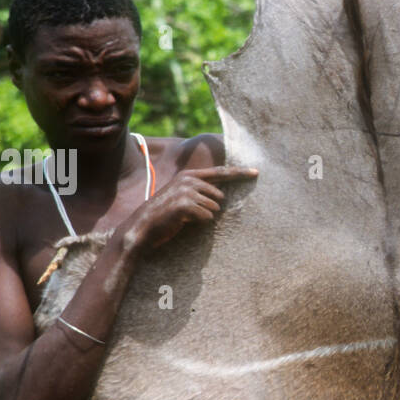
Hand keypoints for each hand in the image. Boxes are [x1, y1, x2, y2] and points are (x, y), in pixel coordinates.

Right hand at [120, 166, 256, 251]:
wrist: (142, 227)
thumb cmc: (165, 215)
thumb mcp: (181, 197)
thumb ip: (199, 191)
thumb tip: (222, 196)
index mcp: (189, 175)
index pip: (220, 172)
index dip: (239, 173)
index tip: (257, 172)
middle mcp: (189, 179)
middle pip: (219, 197)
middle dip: (210, 208)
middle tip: (189, 214)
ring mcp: (186, 191)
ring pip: (214, 209)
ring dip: (203, 217)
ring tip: (184, 218)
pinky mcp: (185, 204)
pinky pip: (207, 217)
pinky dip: (199, 223)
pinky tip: (183, 222)